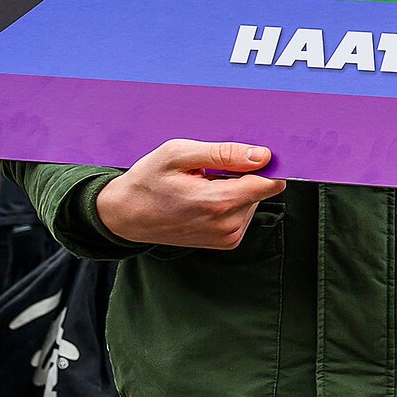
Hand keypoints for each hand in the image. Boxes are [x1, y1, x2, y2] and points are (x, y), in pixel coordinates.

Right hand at [95, 141, 284, 249]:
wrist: (125, 215)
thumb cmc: (147, 181)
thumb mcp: (178, 154)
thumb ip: (224, 154)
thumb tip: (262, 155)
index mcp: (219, 202)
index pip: (271, 183)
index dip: (266, 166)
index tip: (251, 156)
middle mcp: (228, 225)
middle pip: (261, 190)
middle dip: (243, 176)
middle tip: (210, 172)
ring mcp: (228, 237)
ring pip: (253, 202)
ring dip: (235, 190)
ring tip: (203, 187)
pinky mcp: (227, 242)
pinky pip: (243, 214)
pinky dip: (230, 204)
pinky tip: (204, 200)